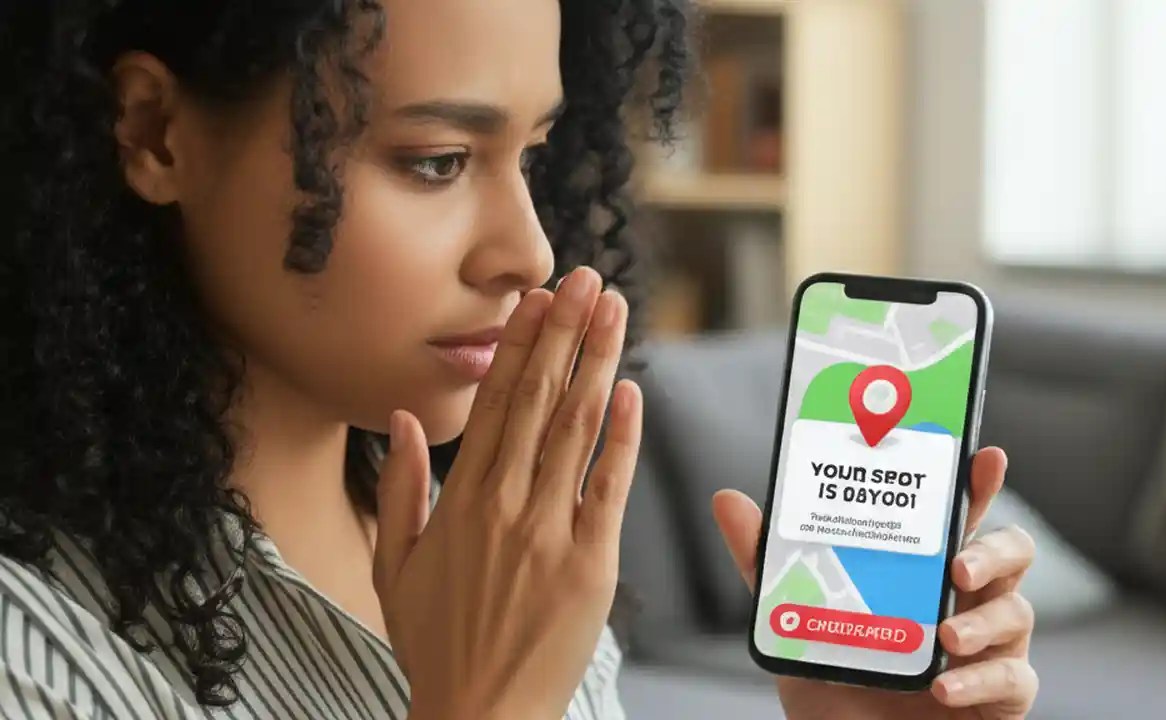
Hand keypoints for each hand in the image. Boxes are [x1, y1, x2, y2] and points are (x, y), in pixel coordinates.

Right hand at [374, 267, 640, 719]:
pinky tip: (631, 388)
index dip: (519, 343)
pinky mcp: (591, 561)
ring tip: (613, 308)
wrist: (479, 714)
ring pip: (577, 426)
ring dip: (598, 360)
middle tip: (586, 277)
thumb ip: (400, 487)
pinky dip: (622, 434)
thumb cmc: (437, 643)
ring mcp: (549, 530)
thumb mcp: (394, 564)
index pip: (495, 401)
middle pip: (540, 398)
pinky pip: (609, 484)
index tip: (536, 299)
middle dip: (565, 330)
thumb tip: (401, 420)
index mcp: (459, 500)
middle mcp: (504, 503)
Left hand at [714, 448, 1038, 719]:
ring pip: (1018, 612)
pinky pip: (1014, 679)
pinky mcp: (1001, 698)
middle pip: (1011, 554)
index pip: (959, 518)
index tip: (984, 456)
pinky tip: (943, 688)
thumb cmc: (836, 688)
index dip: (977, 484)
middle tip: (958, 564)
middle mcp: (964, 603)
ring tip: (945, 636)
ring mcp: (989, 649)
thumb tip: (727, 500)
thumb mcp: (795, 623)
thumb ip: (768, 566)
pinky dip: (979, 681)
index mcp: (925, 573)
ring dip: (983, 621)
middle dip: (993, 548)